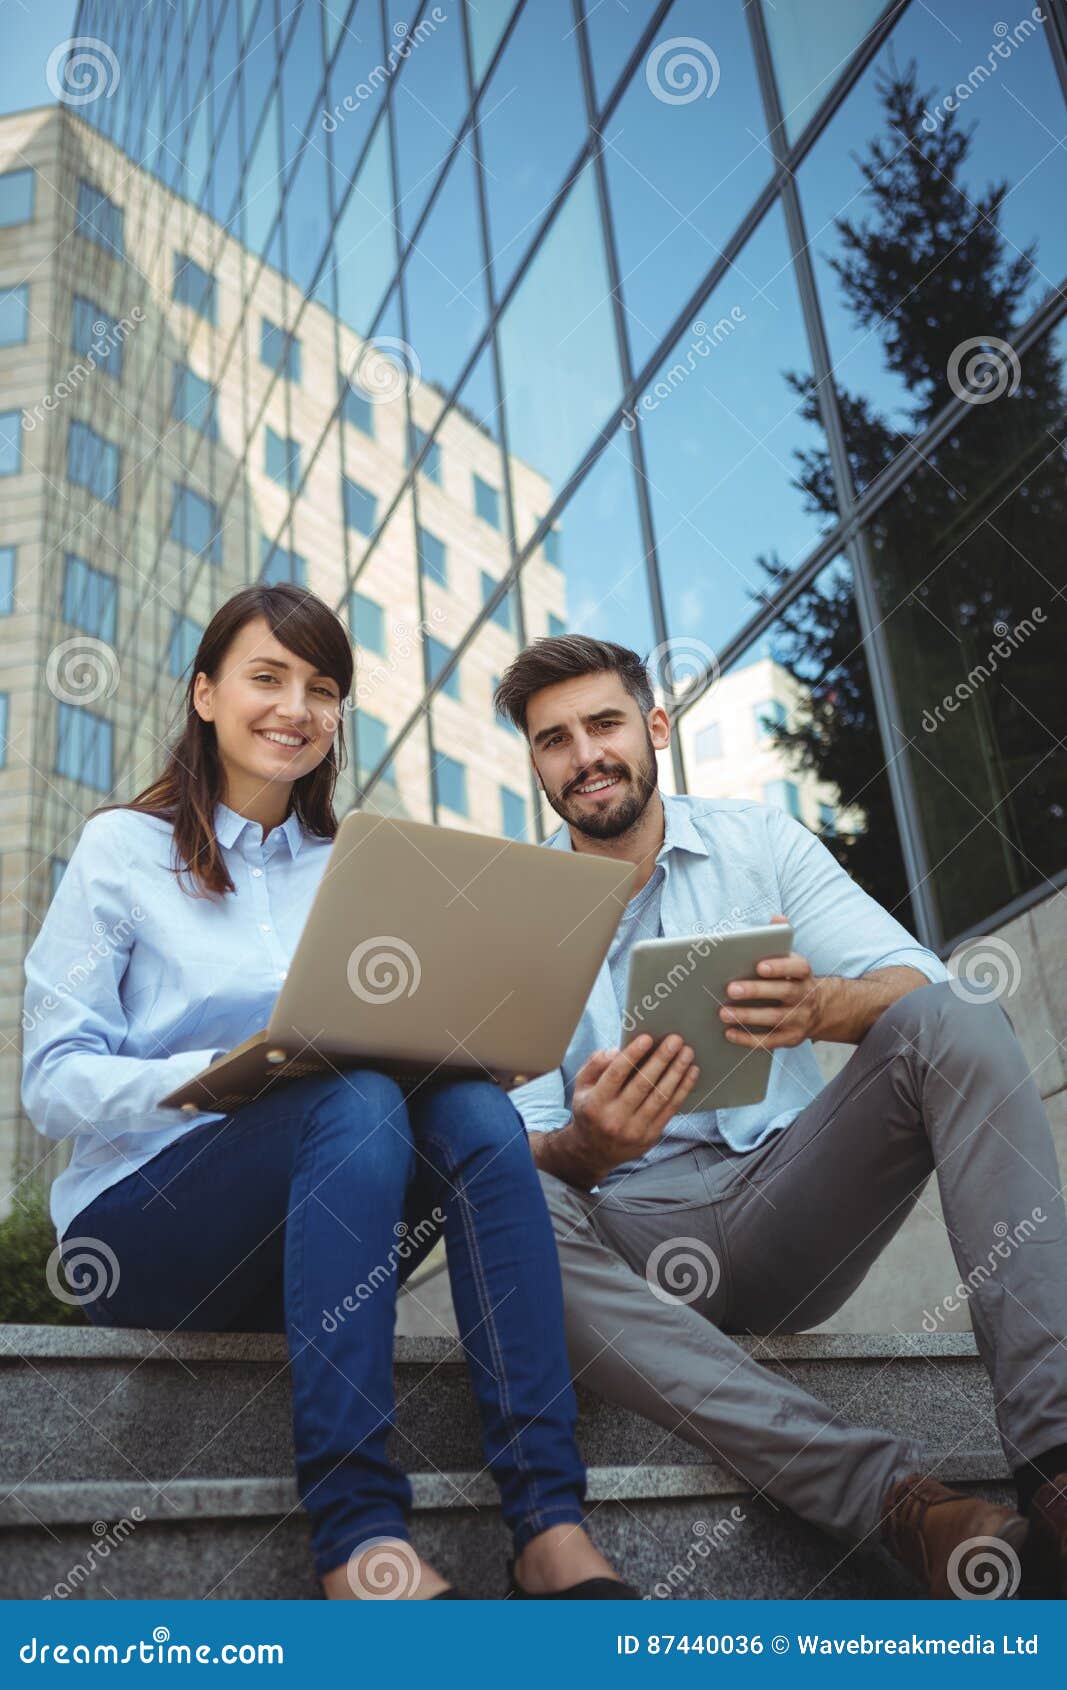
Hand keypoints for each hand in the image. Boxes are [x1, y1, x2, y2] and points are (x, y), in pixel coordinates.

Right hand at [569, 1033, 700, 1174]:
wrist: (594, 1152)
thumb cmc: (590, 1109)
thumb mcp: (581, 1086)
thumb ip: (595, 1064)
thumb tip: (618, 1051)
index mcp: (595, 1103)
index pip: (616, 1074)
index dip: (632, 1055)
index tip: (647, 1037)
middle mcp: (614, 1119)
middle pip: (643, 1084)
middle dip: (661, 1059)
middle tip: (675, 1040)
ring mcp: (634, 1130)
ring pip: (661, 1097)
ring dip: (677, 1072)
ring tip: (687, 1053)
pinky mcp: (651, 1137)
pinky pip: (670, 1109)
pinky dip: (683, 1089)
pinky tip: (691, 1072)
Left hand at [719, 914, 821, 1048]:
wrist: (820, 1010)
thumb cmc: (792, 979)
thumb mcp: (791, 959)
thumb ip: (780, 939)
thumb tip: (777, 918)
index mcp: (803, 973)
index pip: (797, 967)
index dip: (780, 966)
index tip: (760, 966)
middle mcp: (804, 996)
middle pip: (783, 992)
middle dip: (756, 991)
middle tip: (730, 989)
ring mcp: (799, 1018)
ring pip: (774, 1018)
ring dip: (748, 1016)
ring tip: (723, 1013)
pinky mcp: (790, 1038)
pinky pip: (770, 1041)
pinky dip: (749, 1038)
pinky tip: (729, 1033)